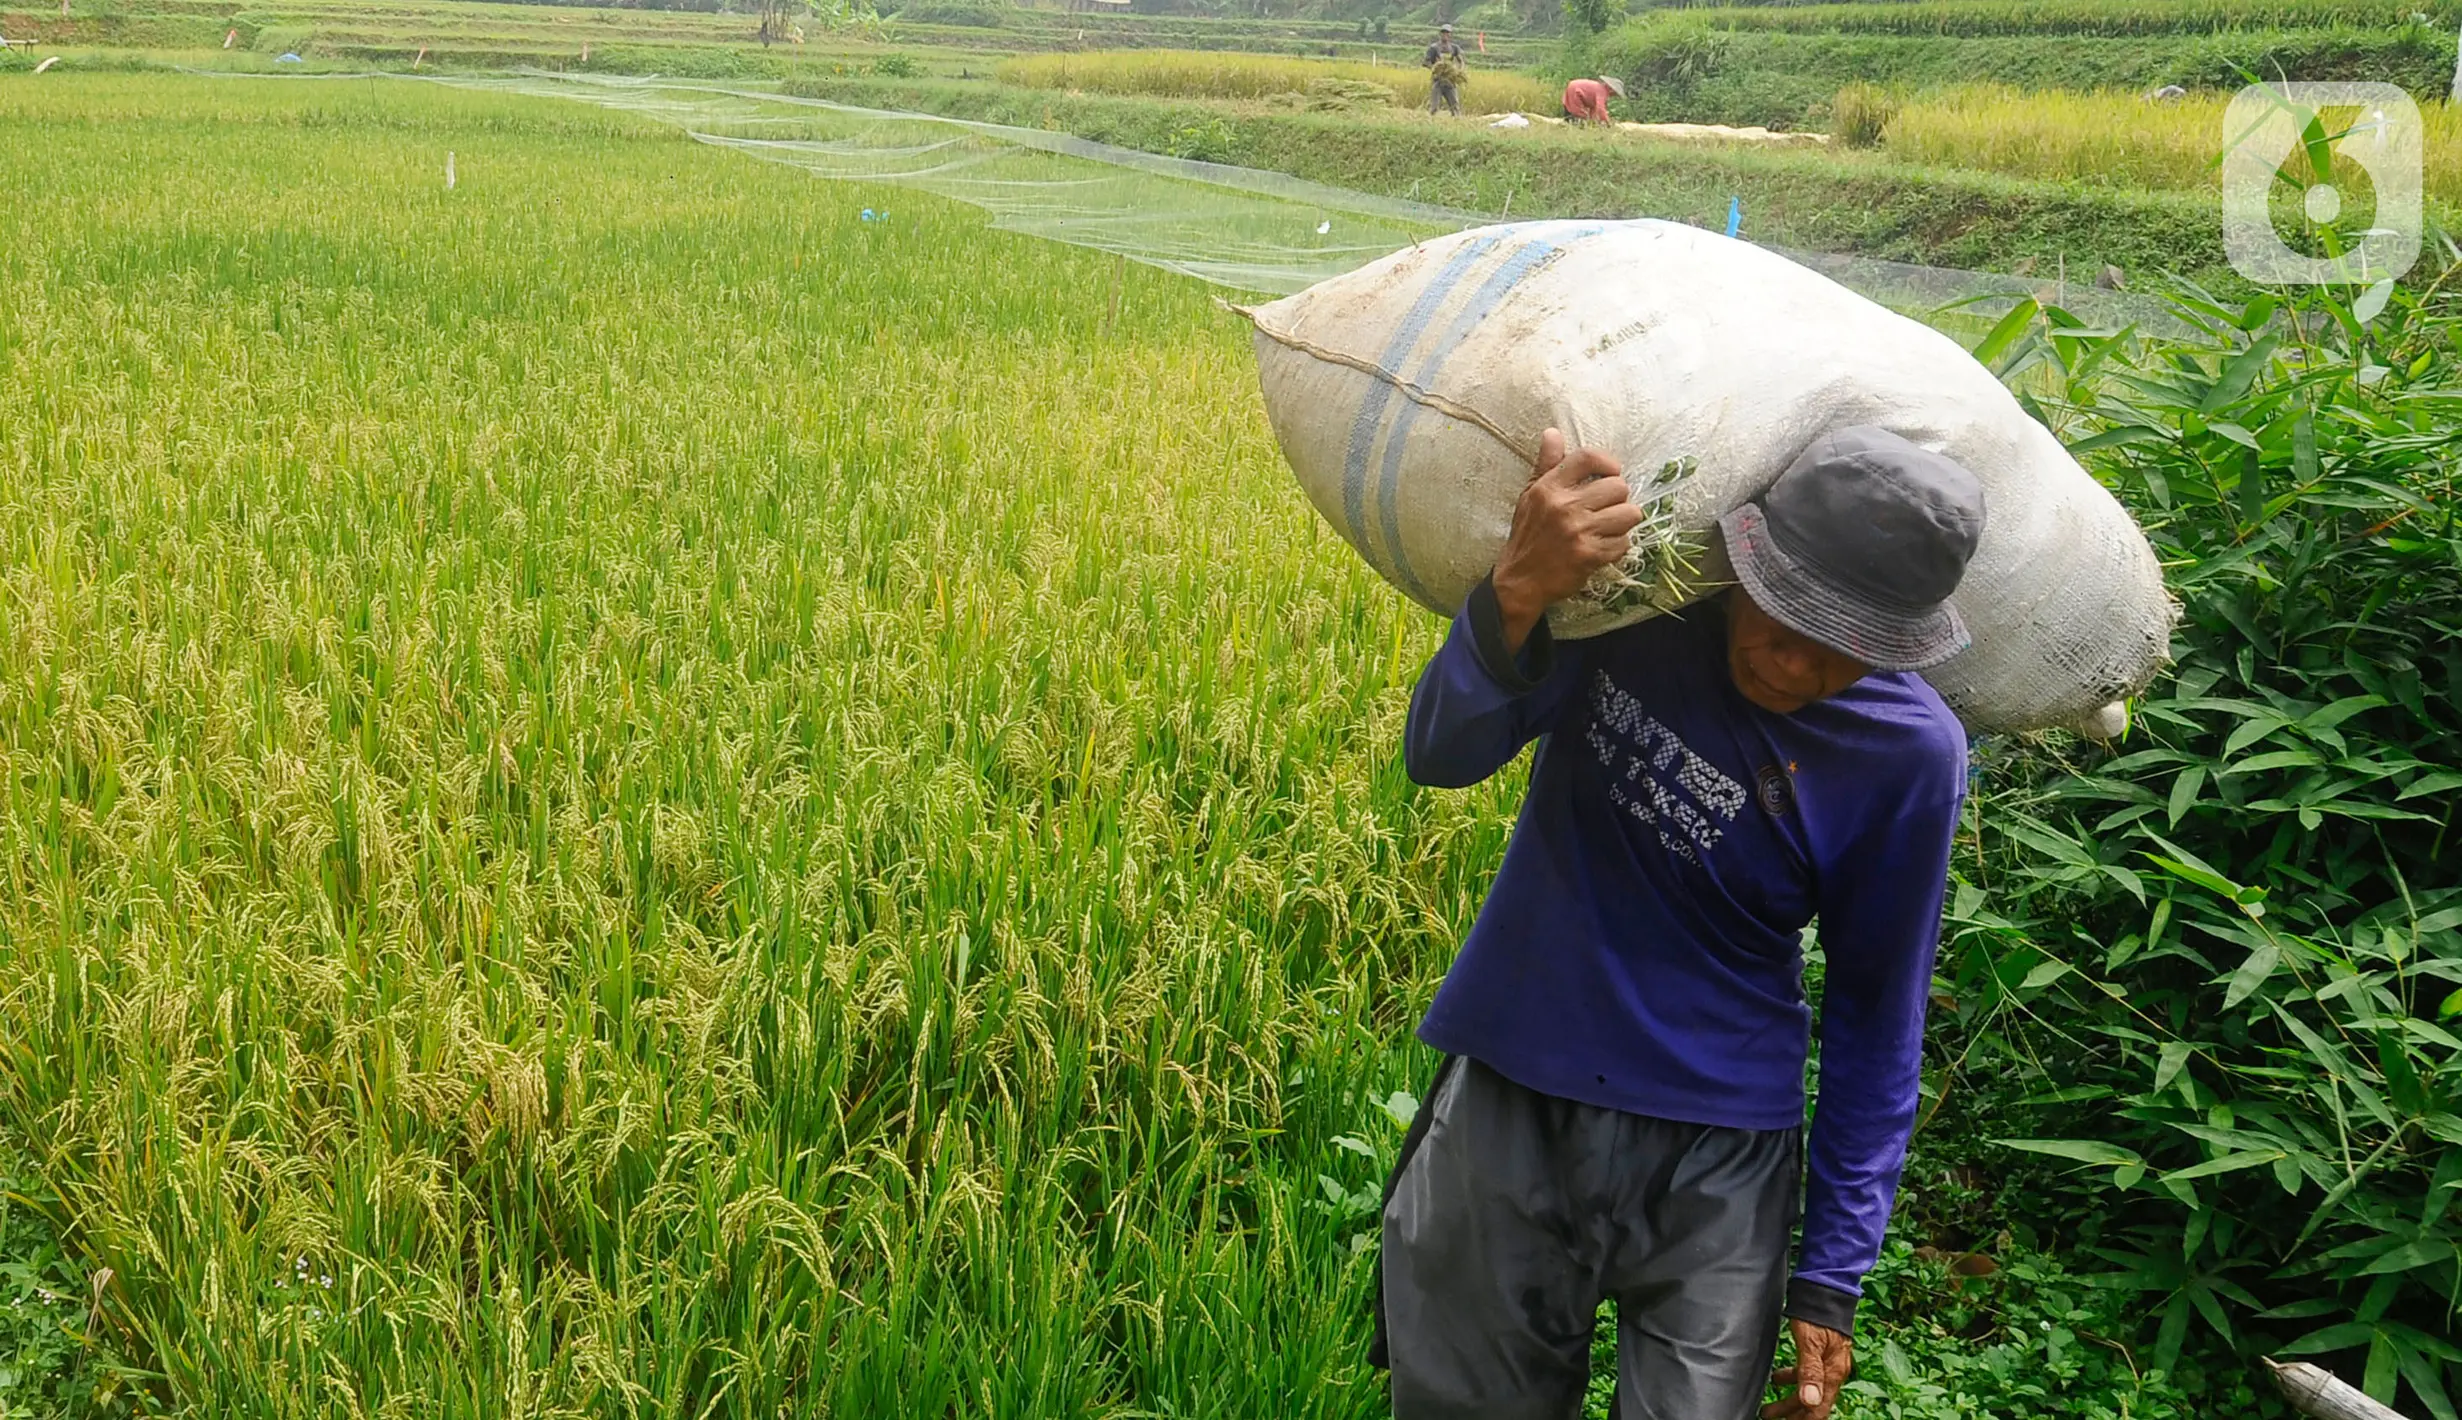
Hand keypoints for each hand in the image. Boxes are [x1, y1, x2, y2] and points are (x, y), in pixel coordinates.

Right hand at [1490, 428, 1638, 653]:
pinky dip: (1618, 546)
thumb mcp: (1530, 496)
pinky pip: (1624, 542)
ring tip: (1609, 527)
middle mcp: (1564, 506)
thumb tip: (1552, 432)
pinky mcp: (1590, 556)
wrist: (1519, 580)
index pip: (1588, 458)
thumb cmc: (1527, 535)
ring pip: (1629, 513)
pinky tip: (1603, 547)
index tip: (1611, 473)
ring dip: (1624, 522)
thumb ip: (1546, 465)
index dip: (1608, 463)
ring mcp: (1579, 532)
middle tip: (1606, 508)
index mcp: (1549, 488)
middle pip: (1618, 486)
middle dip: (1618, 498)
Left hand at [1762, 1320, 1852, 1419]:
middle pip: (1812, 1402)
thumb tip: (1810, 1400)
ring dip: (1789, 1400)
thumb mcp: (1811, 1342)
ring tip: (1769, 1406)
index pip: (1819, 1408)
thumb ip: (1810, 1371)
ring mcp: (1827, 1362)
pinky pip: (1805, 1374)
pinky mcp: (1820, 1352)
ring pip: (1807, 1389)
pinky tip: (1777, 1378)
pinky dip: (1791, 1380)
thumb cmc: (1818, 1313)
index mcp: (1832, 1373)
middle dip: (1790, 1413)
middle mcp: (1832, 1371)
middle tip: (1767, 1415)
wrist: (1828, 1288)